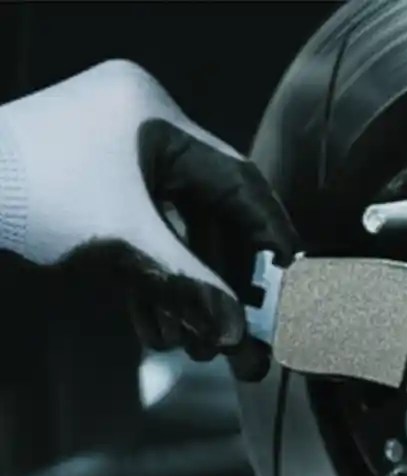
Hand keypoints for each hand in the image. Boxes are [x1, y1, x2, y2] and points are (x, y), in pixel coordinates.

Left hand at [0, 60, 295, 380]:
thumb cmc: (30, 194)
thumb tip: (238, 333)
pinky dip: (149, 278)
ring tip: (195, 343)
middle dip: (219, 280)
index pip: (239, 180)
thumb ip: (191, 287)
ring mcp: (109, 156)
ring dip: (184, 289)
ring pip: (170, 230)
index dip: (269, 235)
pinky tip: (158, 328)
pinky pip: (135, 232)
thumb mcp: (124, 245)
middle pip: (206, 213)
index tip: (292, 281)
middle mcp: (138, 128)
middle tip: (239, 331)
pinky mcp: (85, 186)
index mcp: (156, 118)